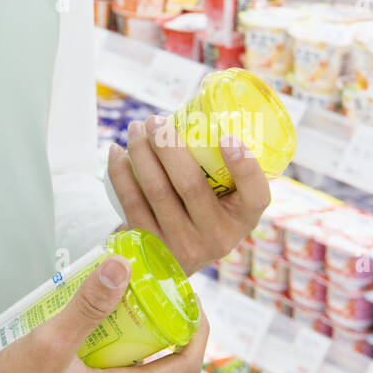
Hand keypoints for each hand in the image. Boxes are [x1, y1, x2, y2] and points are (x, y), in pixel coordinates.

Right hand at [0, 254, 209, 372]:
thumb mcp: (49, 342)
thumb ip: (87, 306)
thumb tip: (121, 270)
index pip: (185, 366)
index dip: (196, 330)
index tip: (189, 300)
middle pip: (152, 364)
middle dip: (144, 324)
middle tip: (126, 291)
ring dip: (115, 341)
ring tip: (89, 311)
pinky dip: (96, 359)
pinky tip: (66, 343)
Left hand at [107, 113, 271, 275]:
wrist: (173, 262)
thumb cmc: (204, 214)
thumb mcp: (227, 201)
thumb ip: (225, 168)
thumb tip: (201, 110)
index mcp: (243, 220)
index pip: (256, 196)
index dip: (244, 166)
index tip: (227, 137)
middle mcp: (217, 238)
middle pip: (190, 184)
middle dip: (167, 144)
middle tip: (154, 119)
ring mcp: (182, 245)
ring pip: (156, 189)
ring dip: (140, 151)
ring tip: (135, 128)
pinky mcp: (150, 246)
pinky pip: (131, 201)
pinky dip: (120, 171)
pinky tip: (116, 151)